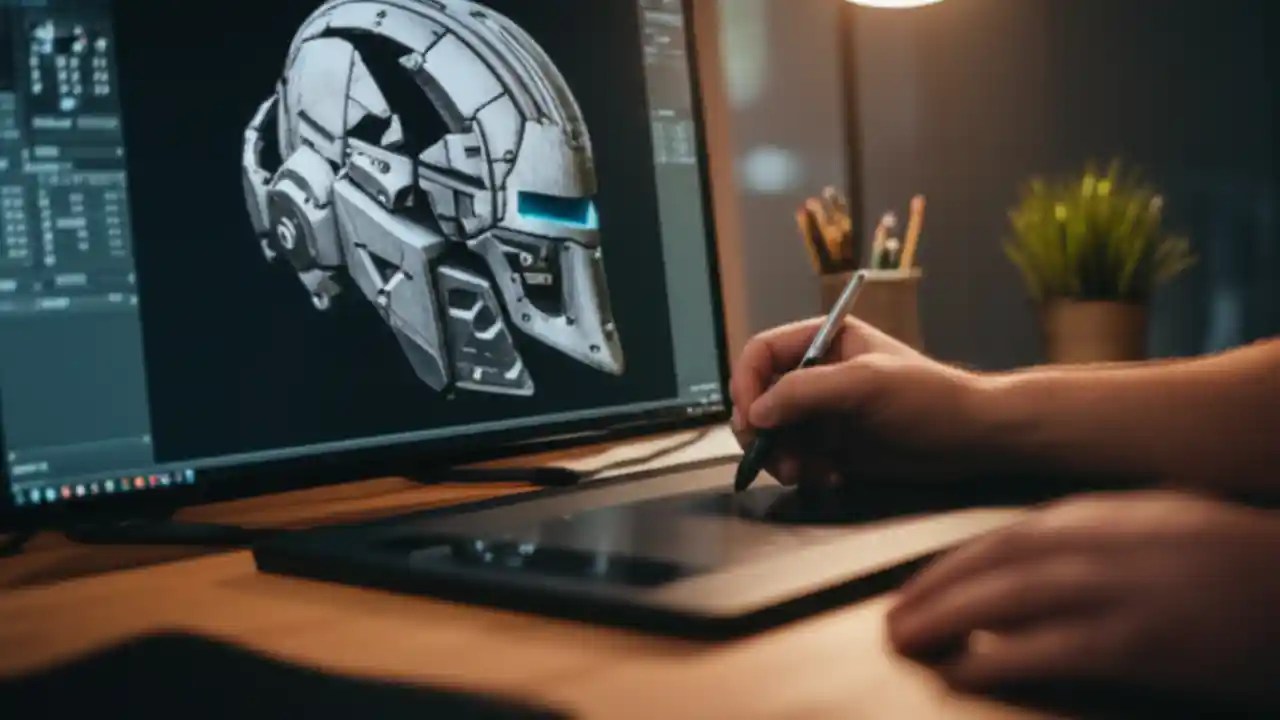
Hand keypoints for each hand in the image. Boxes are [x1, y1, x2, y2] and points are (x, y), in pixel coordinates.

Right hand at [729, 317, 987, 486]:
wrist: (974, 440)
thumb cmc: (932, 398)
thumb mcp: (865, 384)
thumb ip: (805, 392)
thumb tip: (756, 413)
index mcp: (824, 342)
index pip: (762, 354)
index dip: (746, 384)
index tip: (750, 417)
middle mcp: (818, 375)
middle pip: (760, 397)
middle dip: (760, 429)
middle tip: (770, 455)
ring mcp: (825, 413)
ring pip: (774, 433)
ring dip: (779, 456)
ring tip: (803, 472)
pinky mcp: (834, 447)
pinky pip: (796, 459)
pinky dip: (802, 471)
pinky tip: (829, 476)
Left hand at [888, 491, 1279, 707]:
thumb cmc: (1248, 567)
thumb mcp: (1171, 528)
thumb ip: (1106, 537)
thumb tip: (1042, 563)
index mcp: (1112, 515)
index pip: (1010, 535)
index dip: (954, 564)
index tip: (919, 587)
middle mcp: (1106, 542)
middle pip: (995, 560)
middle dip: (933, 588)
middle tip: (893, 619)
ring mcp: (1122, 590)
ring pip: (1007, 597)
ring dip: (944, 618)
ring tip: (904, 641)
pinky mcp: (1140, 643)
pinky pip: (1048, 651)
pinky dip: (996, 661)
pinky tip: (961, 675)